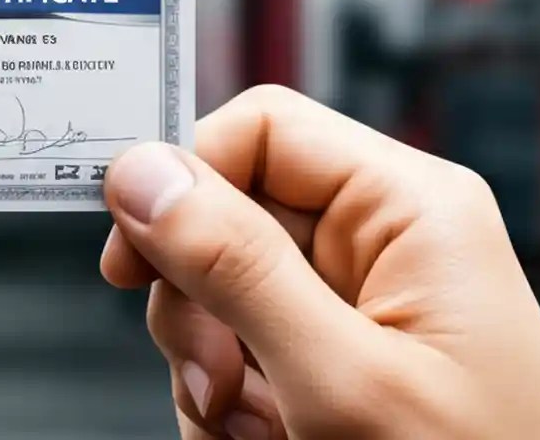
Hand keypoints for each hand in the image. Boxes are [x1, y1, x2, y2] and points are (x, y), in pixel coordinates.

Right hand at [101, 86, 539, 438]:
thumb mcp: (341, 378)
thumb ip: (237, 267)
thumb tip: (143, 174)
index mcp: (410, 210)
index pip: (262, 130)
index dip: (185, 178)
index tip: (130, 249)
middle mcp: (381, 245)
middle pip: (225, 218)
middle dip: (198, 307)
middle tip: (214, 377)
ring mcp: (353, 309)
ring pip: (216, 295)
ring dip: (209, 369)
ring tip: (254, 430)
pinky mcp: (329, 364)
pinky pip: (234, 353)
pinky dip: (227, 406)